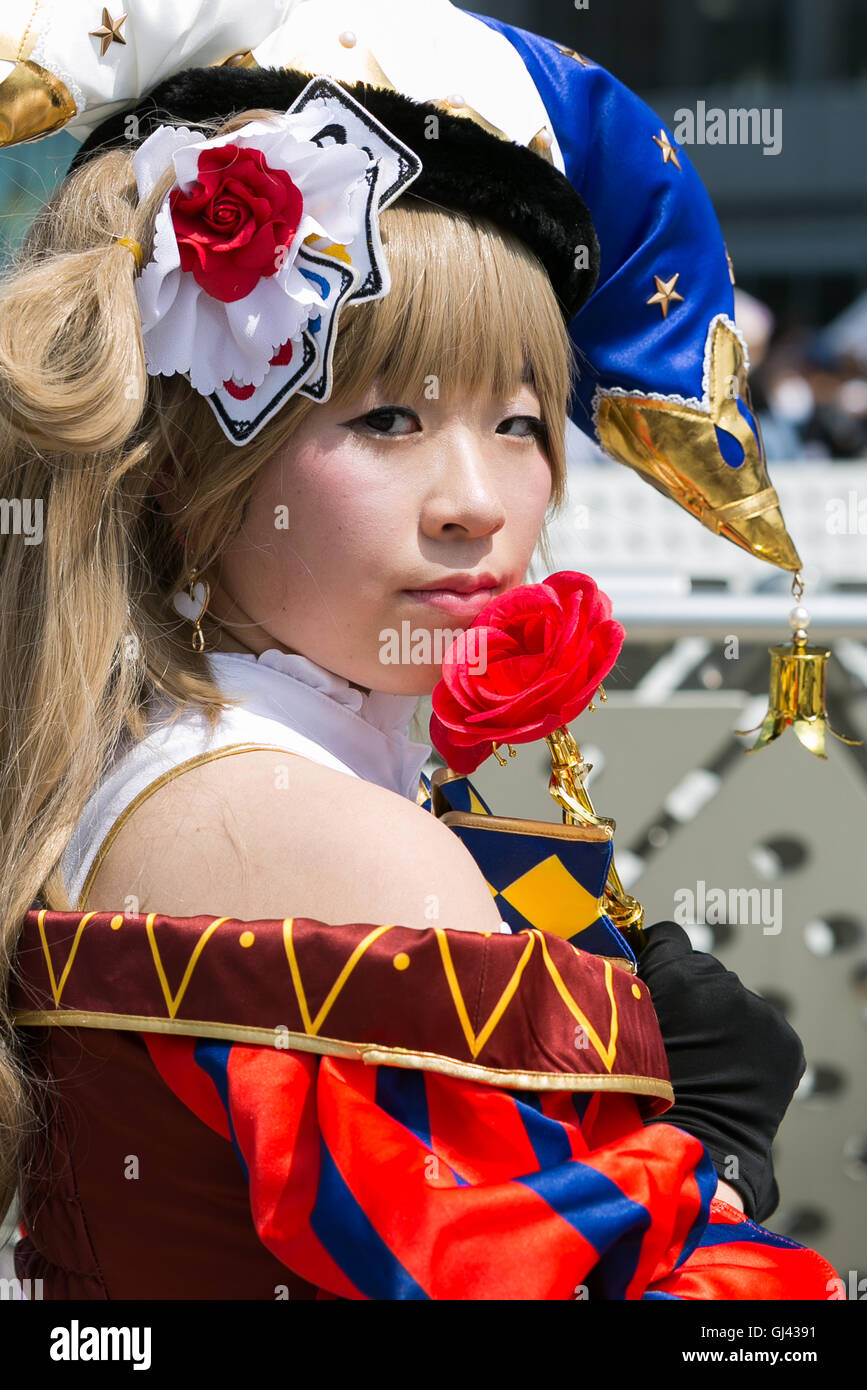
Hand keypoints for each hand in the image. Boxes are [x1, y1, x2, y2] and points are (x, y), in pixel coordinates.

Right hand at [637, 920, 805, 1222]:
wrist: (695, 1148)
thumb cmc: (642, 1097)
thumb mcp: (621, 1030)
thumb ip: (632, 989)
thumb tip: (635, 964)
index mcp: (678, 975)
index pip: (669, 937)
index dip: (658, 955)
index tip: (653, 972)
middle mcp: (724, 984)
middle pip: (704, 970)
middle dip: (691, 993)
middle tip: (677, 1030)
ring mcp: (760, 1013)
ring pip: (734, 1000)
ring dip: (721, 1019)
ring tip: (705, 1058)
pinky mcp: (784, 1041)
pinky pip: (762, 1026)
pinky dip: (748, 1043)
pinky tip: (730, 1070)